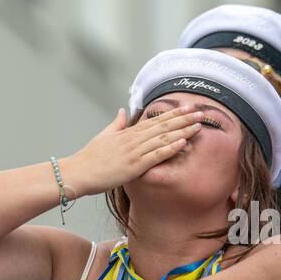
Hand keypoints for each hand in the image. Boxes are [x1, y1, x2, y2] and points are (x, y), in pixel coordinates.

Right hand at [61, 106, 202, 197]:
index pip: (155, 120)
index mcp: (128, 133)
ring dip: (182, 131)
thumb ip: (116, 123)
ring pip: (163, 138)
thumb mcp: (104, 136)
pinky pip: (156, 155)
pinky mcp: (134, 165)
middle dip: (183, 119)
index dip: (173, 114)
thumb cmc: (90, 157)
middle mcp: (133, 139)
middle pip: (163, 126)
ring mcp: (134, 152)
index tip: (188, 108)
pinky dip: (170, 148)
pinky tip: (183, 143)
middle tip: (201, 111)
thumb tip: (123, 110)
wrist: (79, 172)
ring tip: (199, 125)